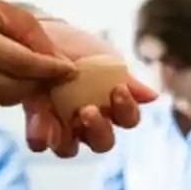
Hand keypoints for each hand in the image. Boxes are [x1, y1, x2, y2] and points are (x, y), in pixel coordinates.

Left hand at [20, 21, 156, 156]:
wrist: (37, 39)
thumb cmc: (77, 49)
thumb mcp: (103, 58)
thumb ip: (126, 80)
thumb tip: (153, 96)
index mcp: (112, 107)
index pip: (128, 119)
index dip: (126, 109)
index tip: (119, 89)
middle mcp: (90, 123)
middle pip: (102, 142)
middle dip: (97, 129)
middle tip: (88, 110)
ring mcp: (62, 128)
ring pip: (69, 150)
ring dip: (66, 139)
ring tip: (58, 119)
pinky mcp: (38, 126)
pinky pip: (40, 143)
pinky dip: (40, 134)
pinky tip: (39, 117)